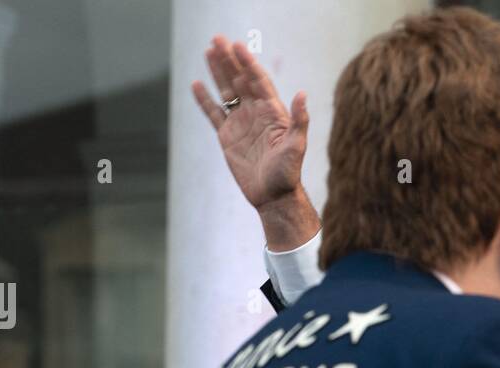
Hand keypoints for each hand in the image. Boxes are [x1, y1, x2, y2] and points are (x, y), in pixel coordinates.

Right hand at [192, 36, 309, 212]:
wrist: (273, 197)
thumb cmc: (288, 173)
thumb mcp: (296, 146)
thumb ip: (300, 120)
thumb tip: (302, 94)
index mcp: (273, 112)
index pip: (258, 81)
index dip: (248, 63)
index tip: (237, 47)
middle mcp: (256, 113)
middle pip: (240, 80)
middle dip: (229, 60)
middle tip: (217, 39)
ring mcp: (241, 123)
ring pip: (227, 92)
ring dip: (218, 72)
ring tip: (208, 51)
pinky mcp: (227, 137)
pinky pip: (214, 114)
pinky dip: (204, 100)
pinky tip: (196, 84)